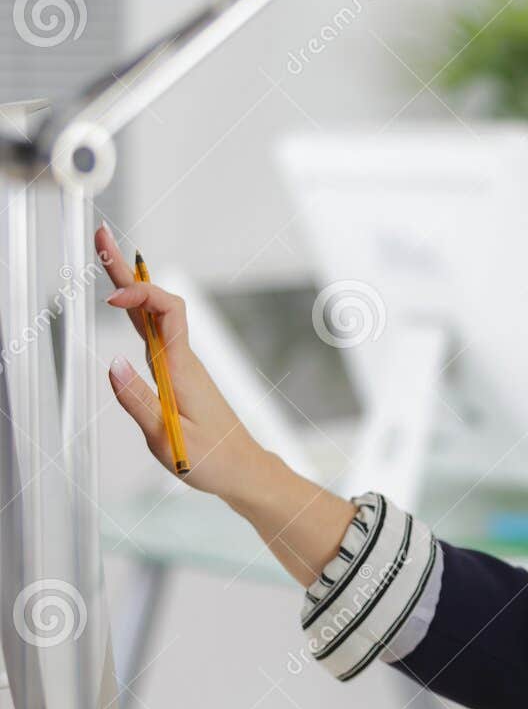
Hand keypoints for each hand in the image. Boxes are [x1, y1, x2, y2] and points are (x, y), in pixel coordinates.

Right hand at [96, 225, 267, 500]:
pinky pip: (155, 334)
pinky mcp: (178, 375)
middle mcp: (183, 360)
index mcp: (182, 370)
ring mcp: (181, 366)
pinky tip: (126, 302)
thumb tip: (111, 364)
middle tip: (102, 237)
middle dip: (126, 271)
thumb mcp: (169, 439)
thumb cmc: (213, 460)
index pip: (166, 313)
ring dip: (129, 286)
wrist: (244, 470)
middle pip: (156, 305)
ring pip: (153, 317)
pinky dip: (136, 311)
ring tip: (104, 256)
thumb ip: (139, 402)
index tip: (111, 298)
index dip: (139, 296)